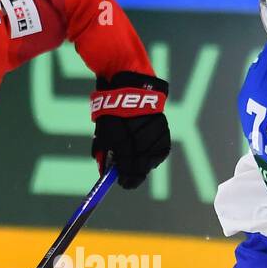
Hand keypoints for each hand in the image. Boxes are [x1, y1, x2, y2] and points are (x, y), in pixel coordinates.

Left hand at [90, 71, 170, 189]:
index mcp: (121, 138)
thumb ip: (103, 152)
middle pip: (140, 165)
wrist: (130, 84)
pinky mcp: (163, 129)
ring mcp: (153, 132)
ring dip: (144, 164)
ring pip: (151, 158)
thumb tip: (103, 173)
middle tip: (128, 180)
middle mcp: (139, 136)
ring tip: (137, 165)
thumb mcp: (103, 131)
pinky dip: (154, 154)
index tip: (122, 183)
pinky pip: (160, 149)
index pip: (126, 166)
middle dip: (134, 174)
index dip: (124, 178)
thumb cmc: (112, 109)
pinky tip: (148, 154)